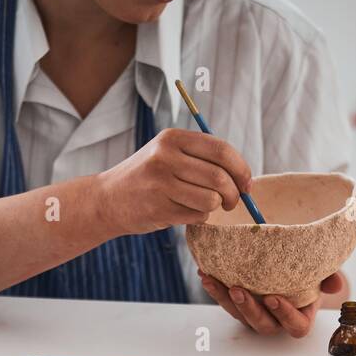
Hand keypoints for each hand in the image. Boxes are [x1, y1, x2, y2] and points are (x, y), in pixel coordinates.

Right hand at [97, 129, 251, 235]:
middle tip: (233, 202)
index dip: (241, 169)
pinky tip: (186, 212)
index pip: (221, 150)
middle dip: (234, 194)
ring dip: (215, 207)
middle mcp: (166, 157)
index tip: (247, 184)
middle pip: (219, 177)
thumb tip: (244, 176)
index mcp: (172, 138)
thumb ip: (201, 157)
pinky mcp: (159, 208)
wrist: (108, 199)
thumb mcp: (168, 154)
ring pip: (211, 199)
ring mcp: (161, 184)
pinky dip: (200, 217)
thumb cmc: (148, 178)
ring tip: (206, 206)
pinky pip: (197, 215)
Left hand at [199, 271, 344, 337]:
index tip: (274, 298)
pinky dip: (215, 289)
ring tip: (213, 280)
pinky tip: (205, 273)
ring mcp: (256, 315)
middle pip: (263, 325)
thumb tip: (336, 283)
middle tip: (238, 289)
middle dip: (249, 309)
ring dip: (225, 299)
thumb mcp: (323, 274)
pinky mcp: (241, 307)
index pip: (295, 326)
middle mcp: (276, 320)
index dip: (284, 315)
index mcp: (300, 317)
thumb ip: (330, 277)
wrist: (295, 269)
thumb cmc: (311, 274)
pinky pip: (226, 302)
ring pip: (240, 315)